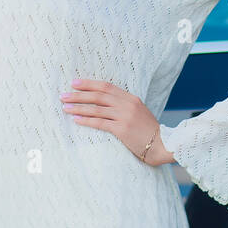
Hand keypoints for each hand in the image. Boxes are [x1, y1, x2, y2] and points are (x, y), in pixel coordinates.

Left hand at [60, 78, 174, 165]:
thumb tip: (103, 103)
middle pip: (98, 95)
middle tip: (64, 95)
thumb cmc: (148, 131)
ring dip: (79, 107)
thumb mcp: (138, 112)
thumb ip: (123, 106)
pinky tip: (76, 120)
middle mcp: (127, 104)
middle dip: (79, 95)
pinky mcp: (122, 129)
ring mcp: (125, 116)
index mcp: (131, 98)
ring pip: (97, 108)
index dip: (89, 84)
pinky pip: (100, 122)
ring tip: (65, 108)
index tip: (74, 83)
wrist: (163, 144)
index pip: (106, 86)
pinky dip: (87, 120)